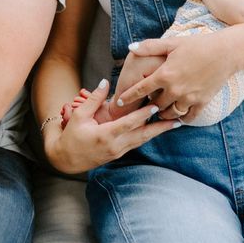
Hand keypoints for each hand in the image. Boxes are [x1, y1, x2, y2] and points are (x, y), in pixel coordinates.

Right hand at [42, 79, 178, 174]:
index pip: (128, 123)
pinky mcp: (119, 154)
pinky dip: (148, 135)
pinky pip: (137, 143)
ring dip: (157, 132)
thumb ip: (94, 99)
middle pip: (142, 136)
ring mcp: (118, 152)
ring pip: (142, 140)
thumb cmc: (71, 136)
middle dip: (160, 128)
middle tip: (177, 120)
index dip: (143, 115)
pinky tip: (157, 129)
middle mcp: (115, 146)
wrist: (66, 160)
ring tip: (173, 124)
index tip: (156, 106)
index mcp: (105, 135)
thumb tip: (105, 81)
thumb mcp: (78, 115)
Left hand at [114, 30, 243, 120]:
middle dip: (147, 106)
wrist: (225, 52)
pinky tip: (178, 114)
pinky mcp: (202, 102)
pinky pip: (187, 117)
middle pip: (154, 105)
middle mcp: (175, 89)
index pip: (140, 90)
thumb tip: (131, 48)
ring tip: (160, 110)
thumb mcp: (172, 43)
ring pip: (169, 113)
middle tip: (143, 106)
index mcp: (165, 74)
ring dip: (163, 113)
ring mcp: (189, 98)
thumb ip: (150, 47)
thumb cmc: (197, 45)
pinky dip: (181, 118)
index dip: (128, 97)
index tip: (119, 103)